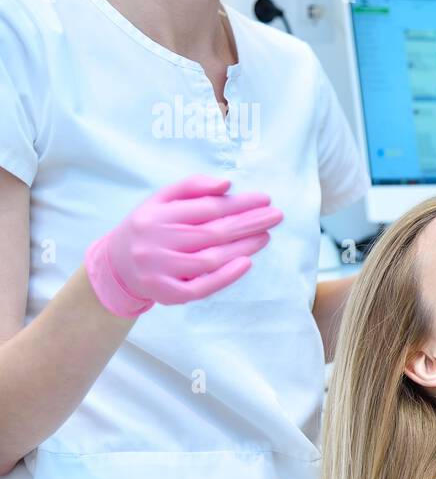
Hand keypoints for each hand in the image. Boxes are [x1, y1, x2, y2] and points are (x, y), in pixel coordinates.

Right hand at [84, 175, 282, 316]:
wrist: (115, 267)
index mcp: (155, 216)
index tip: (265, 199)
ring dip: (243, 247)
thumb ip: (192, 187)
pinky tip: (247, 262)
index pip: (206, 208)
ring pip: (210, 259)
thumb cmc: (148, 228)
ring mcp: (160, 271)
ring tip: (265, 236)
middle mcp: (155, 243)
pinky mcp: (167, 294)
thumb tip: (227, 184)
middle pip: (212, 233)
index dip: (239, 204)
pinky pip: (202, 287)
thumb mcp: (160, 200)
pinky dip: (226, 276)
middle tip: (276, 216)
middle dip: (248, 223)